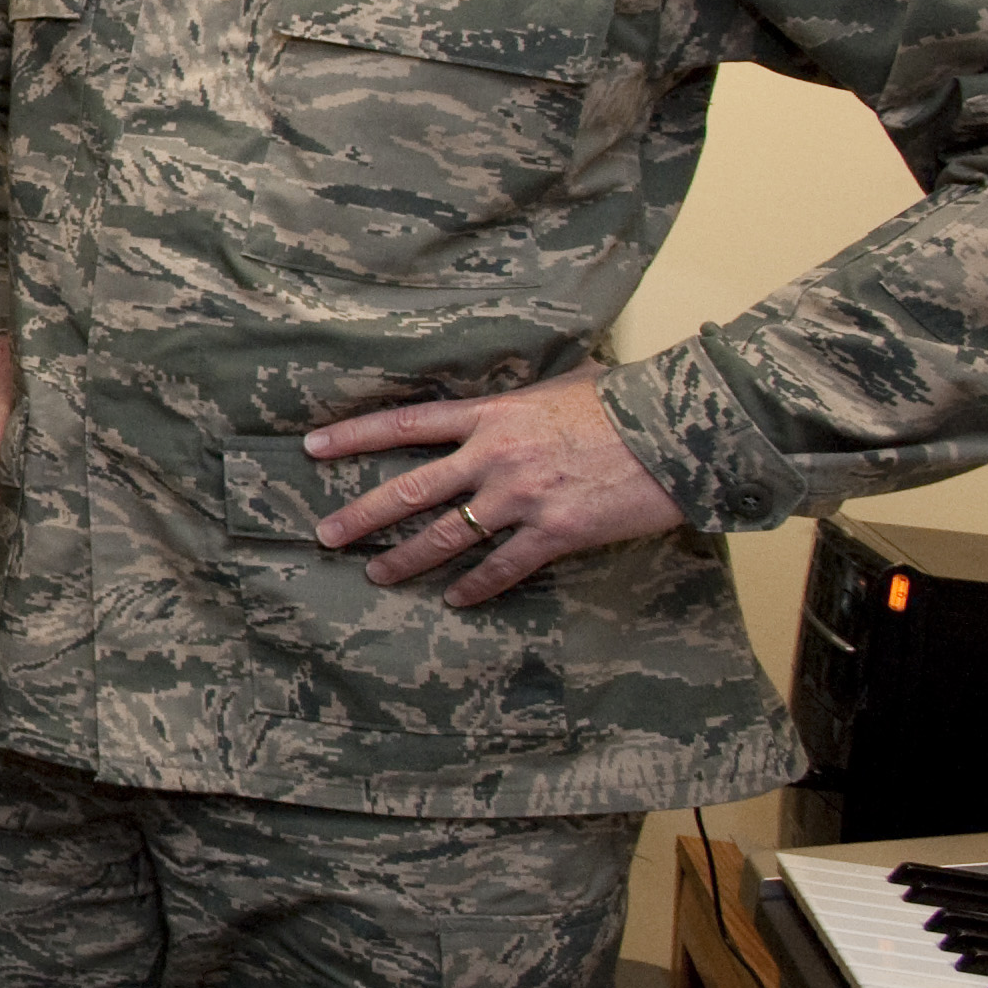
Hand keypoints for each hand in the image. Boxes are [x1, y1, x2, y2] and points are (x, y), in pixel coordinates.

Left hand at [307, 370, 683, 606]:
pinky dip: (475, 586)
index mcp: (491, 416)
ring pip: (446, 536)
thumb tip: (508, 406)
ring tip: (376, 574)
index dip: (355, 437)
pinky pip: (502, 567)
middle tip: (325, 534)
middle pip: (410, 489)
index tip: (313, 448)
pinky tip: (455, 600)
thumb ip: (520, 403)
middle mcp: (494, 457)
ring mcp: (520, 498)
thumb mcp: (560, 387)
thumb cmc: (623, 403)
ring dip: (406, 559)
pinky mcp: (553, 533)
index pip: (406, 425)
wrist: (674, 432)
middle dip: (362, 515)